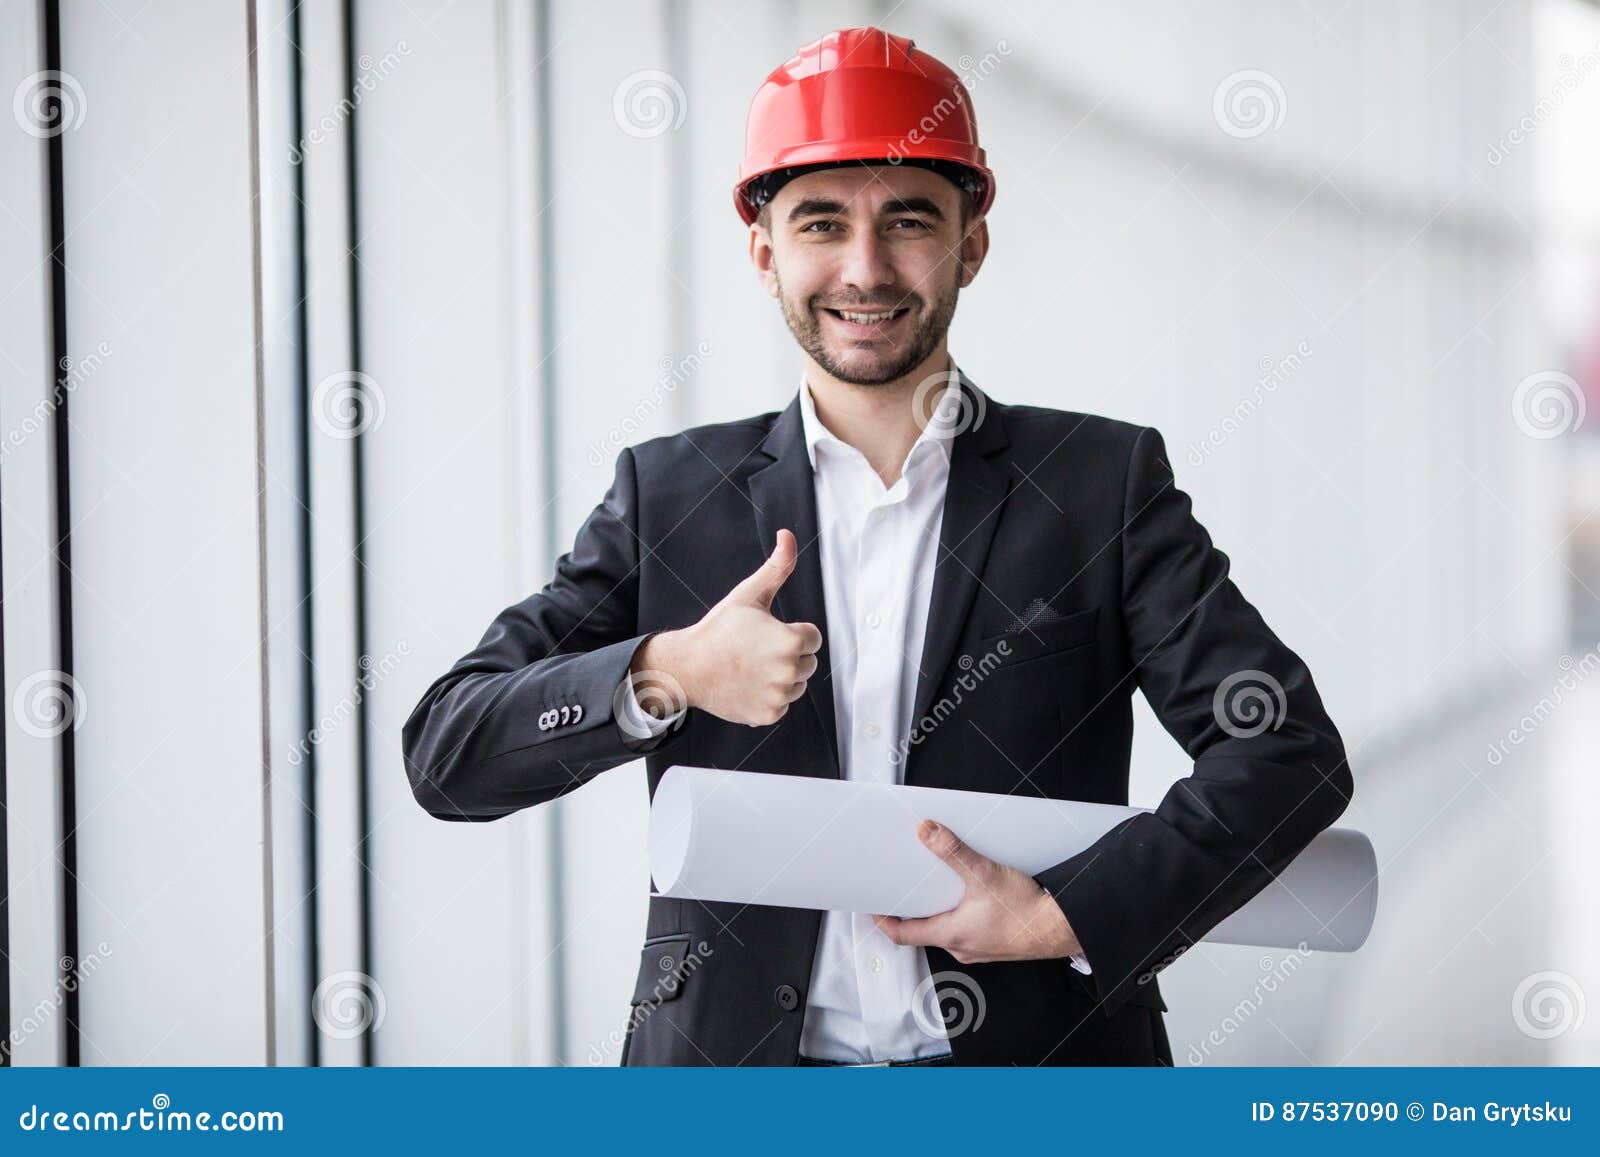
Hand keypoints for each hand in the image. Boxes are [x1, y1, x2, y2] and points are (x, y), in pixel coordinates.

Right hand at [632, 529, 822, 726]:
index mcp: (790, 641)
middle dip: (789, 655)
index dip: (791, 631)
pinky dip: (768, 697)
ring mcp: (778, 696)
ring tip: (752, 667)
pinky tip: (748, 684)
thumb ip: (777, 566)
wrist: (688, 667)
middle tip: (757, 650)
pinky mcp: (769, 715)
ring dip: (782, 677)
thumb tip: (788, 535)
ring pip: (797, 684)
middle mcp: (788, 671)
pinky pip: (782, 704)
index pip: (813, 637)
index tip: (767, 632)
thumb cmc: (719, 629)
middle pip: (808, 662)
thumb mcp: (749, 594)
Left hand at [873, 820, 1082, 963]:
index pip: (902, 934)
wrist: (1061, 928)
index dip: (882, 919)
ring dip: (939, 909)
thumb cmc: (1027, 911)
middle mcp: (962, 946)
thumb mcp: (984, 874)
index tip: (872, 905)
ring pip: (947, 929)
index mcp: (951, 934)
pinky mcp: (996, 943)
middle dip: (913, 909)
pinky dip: (962, 913)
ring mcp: (980, 948)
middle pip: (923, 930)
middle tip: (905, 887)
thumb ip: (953, 851)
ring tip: (938, 885)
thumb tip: (926, 832)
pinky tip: (973, 896)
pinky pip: (969, 929)